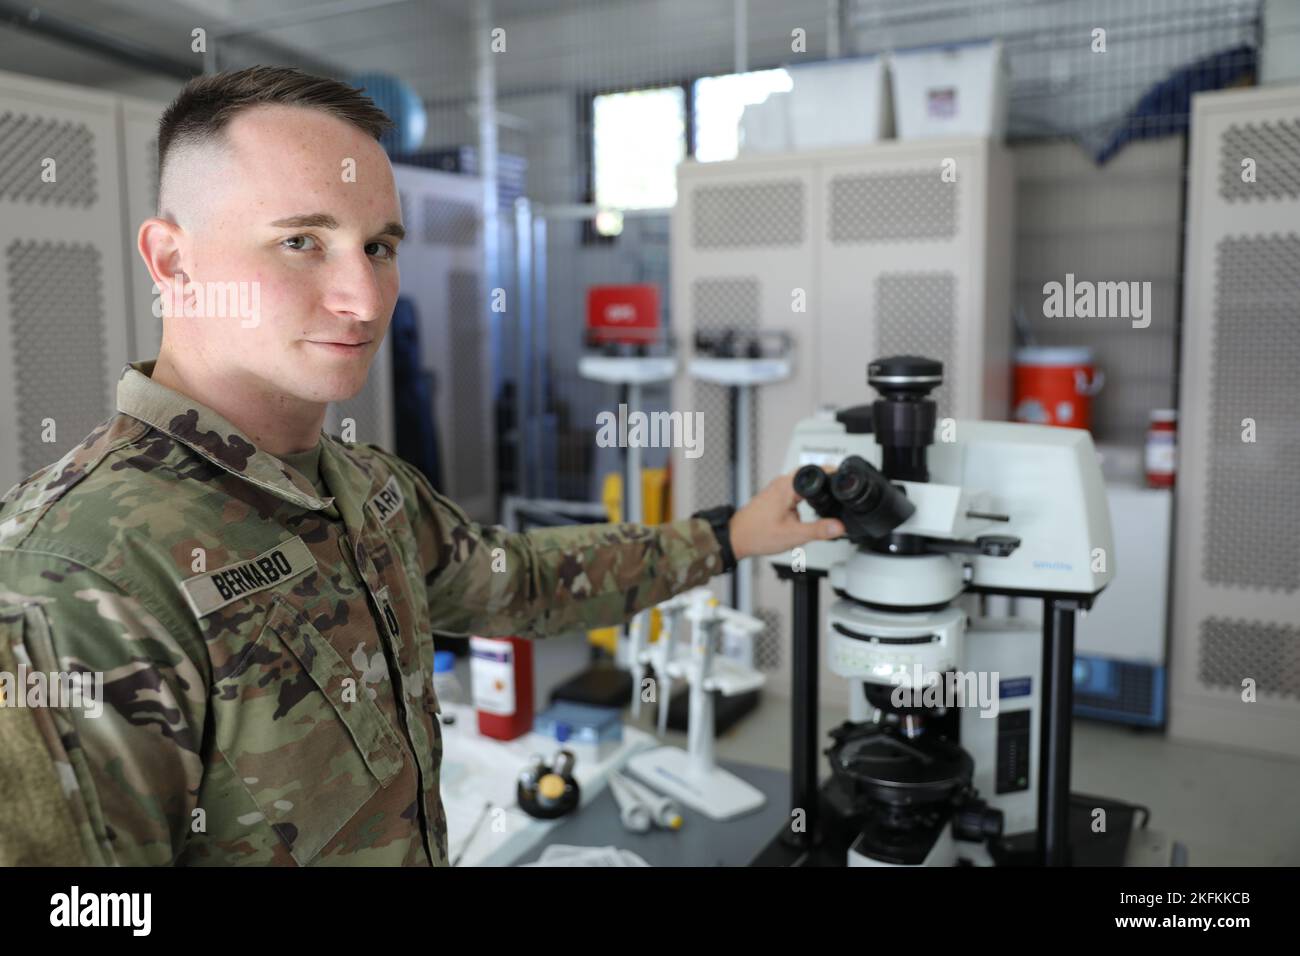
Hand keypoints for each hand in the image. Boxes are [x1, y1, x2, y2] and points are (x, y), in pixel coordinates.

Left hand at [728, 469, 844, 561]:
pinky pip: (794, 490)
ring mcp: (776, 488)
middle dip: (825, 483)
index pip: (817, 471)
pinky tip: (806, 508)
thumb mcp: (793, 535)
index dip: (833, 474)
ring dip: (814, 490)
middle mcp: (781, 483)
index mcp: (787, 486)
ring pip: (802, 483)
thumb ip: (818, 531)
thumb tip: (839, 527)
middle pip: (811, 475)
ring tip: (824, 503)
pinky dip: (804, 496)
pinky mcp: (774, 495)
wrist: (735, 538)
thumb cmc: (756, 534)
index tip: (843, 480)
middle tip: (835, 494)